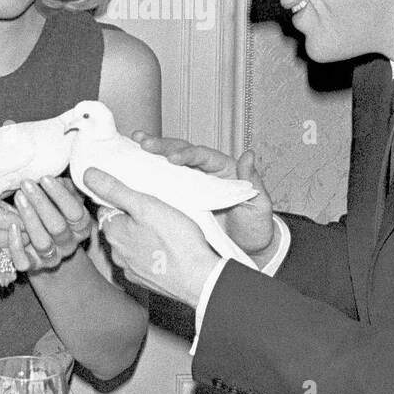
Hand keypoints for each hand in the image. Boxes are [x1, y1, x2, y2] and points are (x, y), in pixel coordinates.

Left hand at [12, 176, 94, 271]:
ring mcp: (52, 257)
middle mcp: (69, 244)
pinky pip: (24, 262)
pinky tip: (11, 226)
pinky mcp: (33, 266)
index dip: (60, 196)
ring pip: (42, 242)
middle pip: (58, 226)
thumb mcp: (66, 198)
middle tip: (26, 183)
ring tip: (18, 197)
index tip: (45, 178)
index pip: (75, 213)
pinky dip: (16, 245)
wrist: (49, 245)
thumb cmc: (56, 211)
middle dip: (41, 203)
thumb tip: (56, 174)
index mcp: (82, 227)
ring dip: (29, 218)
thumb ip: (65, 188)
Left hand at [82, 167, 217, 307]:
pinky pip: (143, 262)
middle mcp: (116, 253)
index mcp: (112, 232)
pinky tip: (166, 249)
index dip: (118, 198)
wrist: (199, 279)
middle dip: (129, 218)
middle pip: (117, 227)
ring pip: (130, 245)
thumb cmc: (175, 240)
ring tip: (161, 228)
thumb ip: (115, 190)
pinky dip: (150, 254)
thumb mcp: (145, 205)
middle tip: (151, 208)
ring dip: (140, 237)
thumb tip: (88, 175)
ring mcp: (131, 270)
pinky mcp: (146, 281)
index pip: (104, 208)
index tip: (134, 194)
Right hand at [132, 132, 274, 254]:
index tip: (173, 158)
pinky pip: (164, 182)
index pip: (202, 155)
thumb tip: (249, 155)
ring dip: (153, 153)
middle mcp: (205, 172)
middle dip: (163, 146)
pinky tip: (133, 165)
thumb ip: (253, 182)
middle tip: (145, 144)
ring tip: (135, 143)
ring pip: (169, 163)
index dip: (187, 154)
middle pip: (182, 152)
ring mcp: (191, 184)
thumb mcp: (259, 206)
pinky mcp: (180, 198)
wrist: (247, 250)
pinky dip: (150, 172)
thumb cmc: (254, 227)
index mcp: (223, 169)